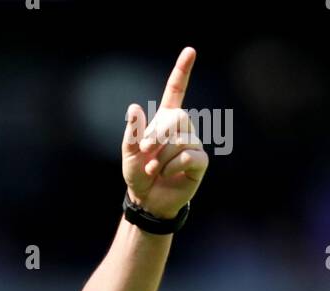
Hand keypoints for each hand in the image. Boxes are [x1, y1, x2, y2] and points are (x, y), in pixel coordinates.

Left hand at [123, 47, 208, 219]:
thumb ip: (132, 132)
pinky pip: (189, 156)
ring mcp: (192, 144)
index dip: (182, 71)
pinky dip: (173, 166)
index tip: (190, 51)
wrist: (147, 200)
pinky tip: (168, 173)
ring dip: (162, 157)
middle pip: (178, 117)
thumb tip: (134, 107)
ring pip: (181, 139)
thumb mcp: (129, 154)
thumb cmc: (138, 175)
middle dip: (158, 135)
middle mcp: (182, 128)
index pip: (176, 90)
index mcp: (165, 120)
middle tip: (146, 151)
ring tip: (154, 169)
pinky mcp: (199, 161)